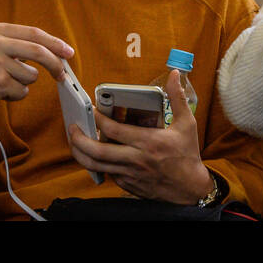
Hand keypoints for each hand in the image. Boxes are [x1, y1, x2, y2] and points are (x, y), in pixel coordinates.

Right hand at [0, 22, 72, 187]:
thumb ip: (16, 46)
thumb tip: (54, 52)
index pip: (34, 33)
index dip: (55, 43)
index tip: (69, 52)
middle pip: (39, 50)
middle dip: (55, 64)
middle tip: (62, 75)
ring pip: (31, 75)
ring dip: (23, 85)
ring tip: (3, 84)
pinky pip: (22, 91)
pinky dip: (15, 96)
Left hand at [67, 70, 213, 205]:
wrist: (191, 188)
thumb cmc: (187, 154)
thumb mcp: (187, 124)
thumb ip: (177, 97)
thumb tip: (173, 74)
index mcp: (148, 142)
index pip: (114, 130)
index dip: (98, 119)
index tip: (91, 109)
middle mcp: (136, 159)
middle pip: (98, 152)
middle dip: (80, 139)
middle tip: (72, 128)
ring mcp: (130, 174)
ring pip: (97, 166)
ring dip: (81, 154)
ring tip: (75, 141)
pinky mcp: (128, 185)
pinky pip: (107, 174)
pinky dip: (98, 164)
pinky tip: (94, 154)